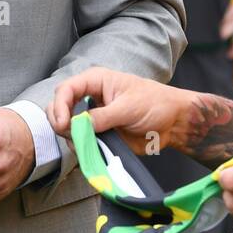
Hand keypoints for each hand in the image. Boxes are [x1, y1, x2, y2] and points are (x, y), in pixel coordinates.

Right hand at [48, 66, 197, 153]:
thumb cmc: (155, 103)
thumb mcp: (129, 107)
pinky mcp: (98, 134)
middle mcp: (89, 98)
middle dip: (61, 123)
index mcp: (95, 81)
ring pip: (68, 128)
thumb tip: (79, 126)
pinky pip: (81, 142)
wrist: (172, 123)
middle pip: (59, 108)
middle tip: (72, 135)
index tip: (64, 124)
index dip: (59, 106)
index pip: (66, 90)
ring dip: (72, 138)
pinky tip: (91, 150)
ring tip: (88, 144)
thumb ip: (103, 116)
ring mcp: (92, 117)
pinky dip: (82, 148)